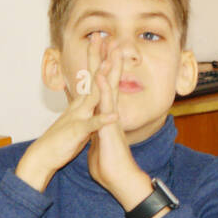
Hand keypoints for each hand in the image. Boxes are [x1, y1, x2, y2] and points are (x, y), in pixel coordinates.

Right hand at [16, 37, 117, 192]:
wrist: (43, 157)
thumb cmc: (60, 140)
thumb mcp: (76, 120)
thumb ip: (84, 108)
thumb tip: (89, 97)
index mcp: (81, 103)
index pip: (91, 76)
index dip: (98, 58)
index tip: (105, 41)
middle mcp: (79, 105)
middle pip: (90, 78)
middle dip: (97, 56)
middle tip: (101, 36)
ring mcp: (78, 116)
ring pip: (92, 96)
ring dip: (101, 80)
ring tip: (110, 65)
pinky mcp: (77, 132)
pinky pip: (92, 125)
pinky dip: (102, 120)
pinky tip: (114, 115)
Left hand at [85, 37, 152, 209]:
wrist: (120, 179)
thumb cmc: (110, 166)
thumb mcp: (100, 144)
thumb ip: (99, 133)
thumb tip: (96, 130)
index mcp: (105, 115)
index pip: (103, 87)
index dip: (100, 69)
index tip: (99, 51)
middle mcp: (110, 113)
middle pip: (109, 80)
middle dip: (108, 59)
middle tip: (107, 38)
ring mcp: (111, 118)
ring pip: (110, 87)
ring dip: (109, 67)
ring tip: (107, 48)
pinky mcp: (110, 127)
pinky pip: (106, 104)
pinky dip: (104, 89)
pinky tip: (102, 76)